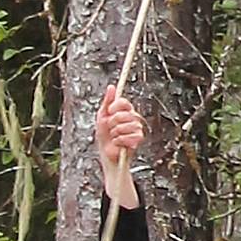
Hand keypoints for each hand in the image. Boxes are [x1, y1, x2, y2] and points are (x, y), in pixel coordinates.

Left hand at [93, 84, 144, 200]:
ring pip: (126, 126)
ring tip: (114, 137)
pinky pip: (130, 136)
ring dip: (115, 133)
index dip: (115, 106)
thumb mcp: (102, 117)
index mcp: (125, 111)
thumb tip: (112, 86)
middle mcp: (133, 117)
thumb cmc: (104, 136)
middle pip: (124, 114)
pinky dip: (120, 141)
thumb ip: (107, 101)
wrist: (107, 154)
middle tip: (110, 129)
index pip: (124, 102)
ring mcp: (137, 128)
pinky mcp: (138, 138)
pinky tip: (119, 143)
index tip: (109, 112)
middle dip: (112, 123)